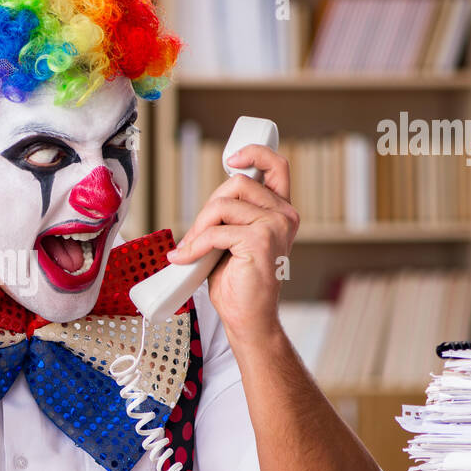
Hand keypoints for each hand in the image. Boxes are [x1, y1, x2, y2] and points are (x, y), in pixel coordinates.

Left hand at [165, 145, 298, 346]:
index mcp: (280, 212)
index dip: (254, 153)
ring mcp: (275, 226)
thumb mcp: (234, 239)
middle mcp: (284, 215)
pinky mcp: (260, 240)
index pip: (277, 166)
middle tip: (194, 236)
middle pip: (237, 184)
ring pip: (223, 204)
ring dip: (199, 227)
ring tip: (190, 249)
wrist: (249, 317)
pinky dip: (195, 245)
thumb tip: (211, 202)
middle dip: (207, 208)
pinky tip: (187, 258)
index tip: (231, 159)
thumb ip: (231, 216)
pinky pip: (216, 231)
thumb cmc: (240, 282)